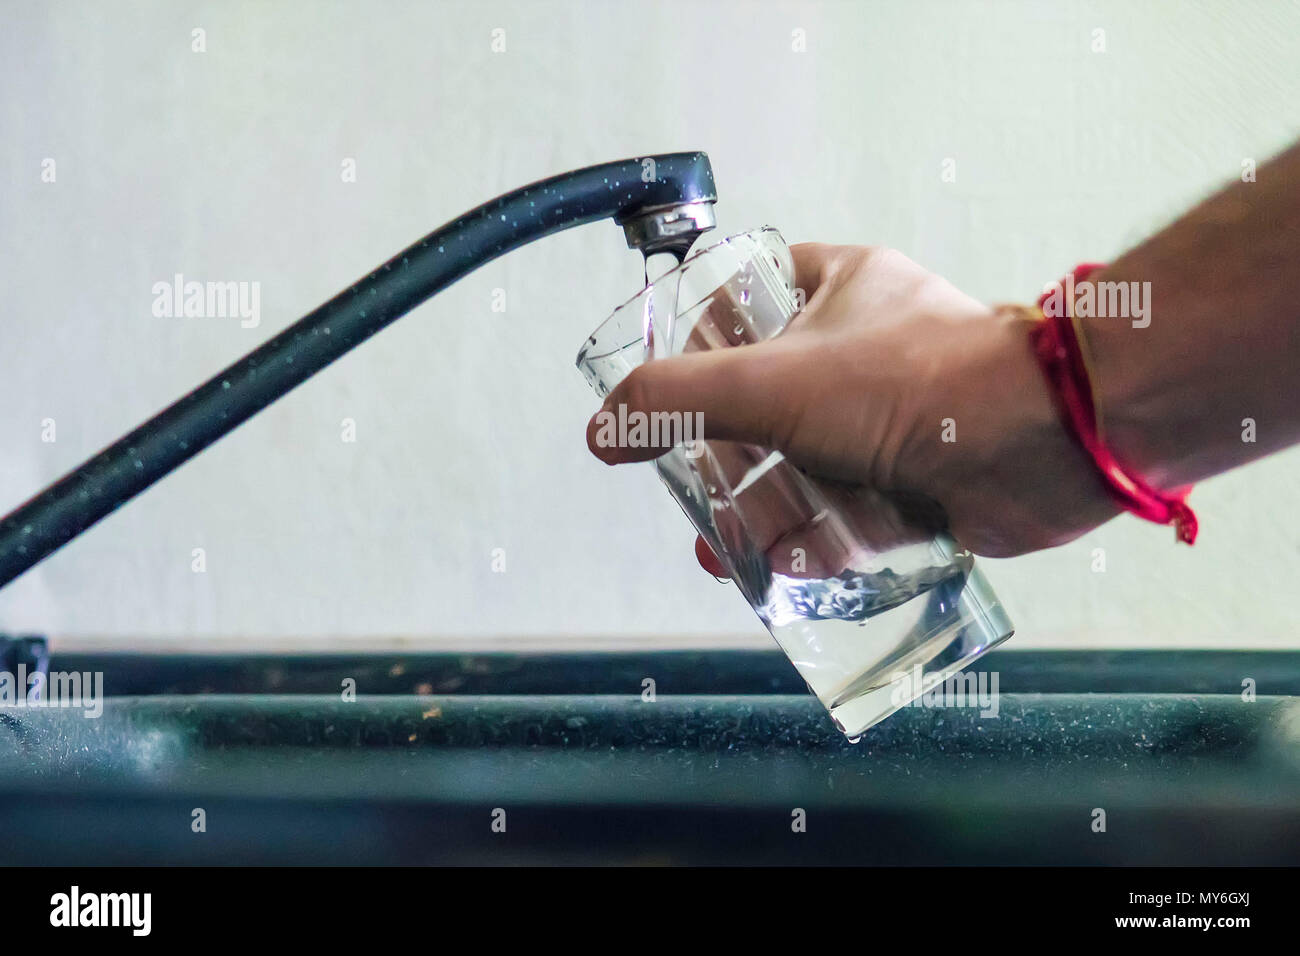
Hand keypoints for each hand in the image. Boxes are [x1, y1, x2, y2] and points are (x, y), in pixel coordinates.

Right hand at [586, 243, 1120, 559]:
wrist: (1041, 446)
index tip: (670, 386)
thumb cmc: (918, 384)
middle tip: (687, 491)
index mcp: (839, 290)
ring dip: (762, 509)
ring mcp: (895, 417)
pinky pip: (852, 510)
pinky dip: (815, 539)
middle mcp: (866, 349)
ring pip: (807, 462)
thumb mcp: (771, 383)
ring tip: (723, 552)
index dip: (701, 336)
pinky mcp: (921, 478)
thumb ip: (676, 401)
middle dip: (723, 454)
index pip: (750, 295)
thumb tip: (602, 432)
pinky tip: (779, 571)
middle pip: (769, 398)